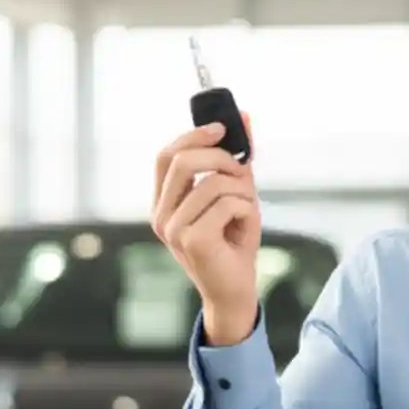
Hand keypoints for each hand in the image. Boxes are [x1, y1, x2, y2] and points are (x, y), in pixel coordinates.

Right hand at [151, 112, 261, 343]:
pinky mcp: (192, 241)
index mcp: (164, 203)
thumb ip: (236, 162)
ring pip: (213, 183)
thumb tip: (244, 118)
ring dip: (242, 192)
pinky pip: (227, 205)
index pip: (165, 156)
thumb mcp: (236, 196)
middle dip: (222, 157)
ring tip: (247, 212)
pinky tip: (245, 228)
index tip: (221, 128)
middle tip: (244, 169)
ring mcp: (174, 229)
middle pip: (183, 162)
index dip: (192, 136)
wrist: (236, 291)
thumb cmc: (234, 242)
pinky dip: (247, 210)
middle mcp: (161, 215)